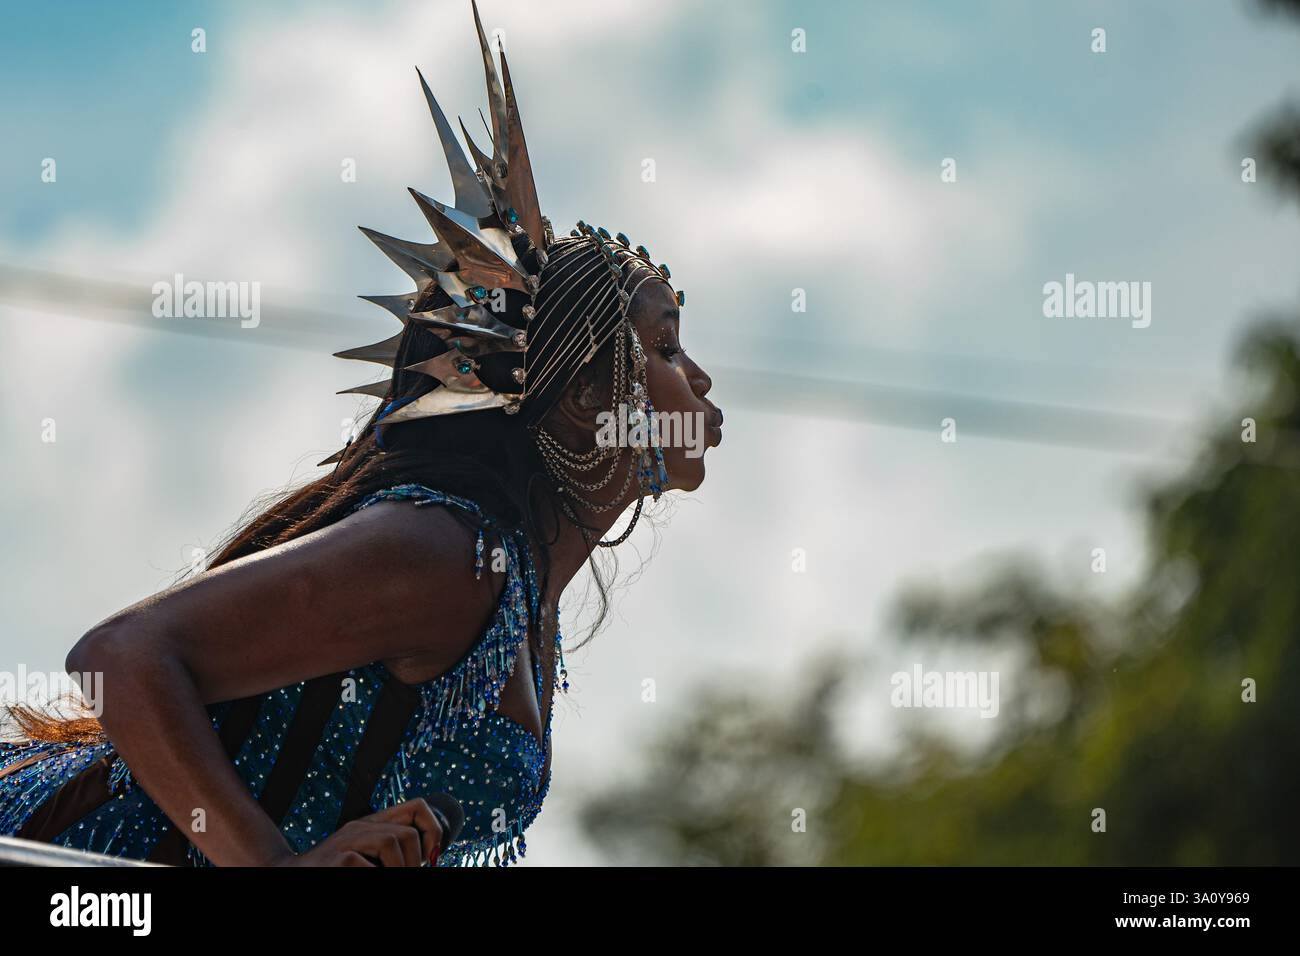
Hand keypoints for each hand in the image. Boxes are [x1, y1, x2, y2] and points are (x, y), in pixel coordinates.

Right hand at [270, 799, 444, 866]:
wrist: (288, 875)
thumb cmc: (332, 871)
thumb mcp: (364, 858)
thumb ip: (388, 853)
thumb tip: (428, 859)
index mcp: (370, 824)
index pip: (417, 807)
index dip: (433, 829)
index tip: (431, 856)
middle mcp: (358, 828)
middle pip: (406, 833)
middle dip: (414, 861)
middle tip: (408, 874)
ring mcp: (346, 842)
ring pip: (391, 843)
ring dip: (399, 869)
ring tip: (390, 879)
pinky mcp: (337, 859)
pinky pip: (367, 866)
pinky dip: (373, 876)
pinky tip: (362, 879)